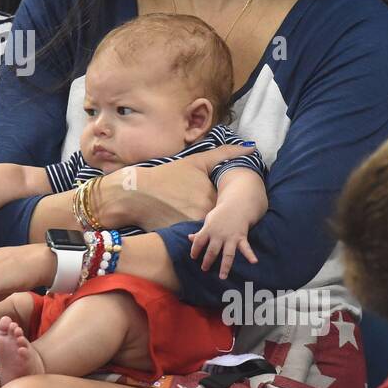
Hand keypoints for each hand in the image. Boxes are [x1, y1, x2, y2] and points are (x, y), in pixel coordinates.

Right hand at [101, 143, 255, 231]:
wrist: (136, 193)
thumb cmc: (167, 175)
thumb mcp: (196, 161)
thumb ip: (224, 154)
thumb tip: (251, 149)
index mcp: (211, 196)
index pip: (229, 205)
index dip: (226, 202)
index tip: (216, 198)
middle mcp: (204, 214)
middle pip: (219, 219)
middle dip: (217, 216)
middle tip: (199, 207)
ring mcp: (191, 227)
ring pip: (207, 229)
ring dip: (204, 226)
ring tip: (189, 215)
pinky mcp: (179, 237)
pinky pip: (192, 238)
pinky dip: (191, 232)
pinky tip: (181, 222)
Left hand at [188, 204, 258, 279]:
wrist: (237, 205)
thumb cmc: (221, 215)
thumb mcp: (208, 221)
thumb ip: (201, 232)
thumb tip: (189, 238)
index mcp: (209, 230)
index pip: (199, 241)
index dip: (195, 250)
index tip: (193, 257)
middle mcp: (219, 235)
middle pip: (212, 250)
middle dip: (208, 260)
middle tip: (204, 269)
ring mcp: (230, 237)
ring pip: (228, 254)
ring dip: (225, 266)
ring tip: (223, 277)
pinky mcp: (241, 238)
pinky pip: (246, 248)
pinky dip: (250, 254)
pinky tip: (254, 262)